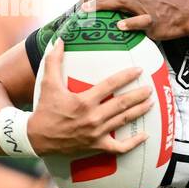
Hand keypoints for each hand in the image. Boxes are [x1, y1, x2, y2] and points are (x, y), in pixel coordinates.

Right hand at [28, 38, 152, 156]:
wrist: (37, 137)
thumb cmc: (45, 109)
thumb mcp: (47, 83)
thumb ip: (54, 61)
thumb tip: (59, 40)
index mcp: (83, 101)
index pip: (110, 85)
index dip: (126, 76)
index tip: (138, 70)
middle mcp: (93, 117)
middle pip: (122, 104)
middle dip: (139, 95)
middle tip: (151, 88)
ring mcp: (97, 133)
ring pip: (124, 120)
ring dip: (139, 111)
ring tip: (151, 103)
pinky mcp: (97, 146)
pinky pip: (120, 147)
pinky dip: (134, 143)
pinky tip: (146, 136)